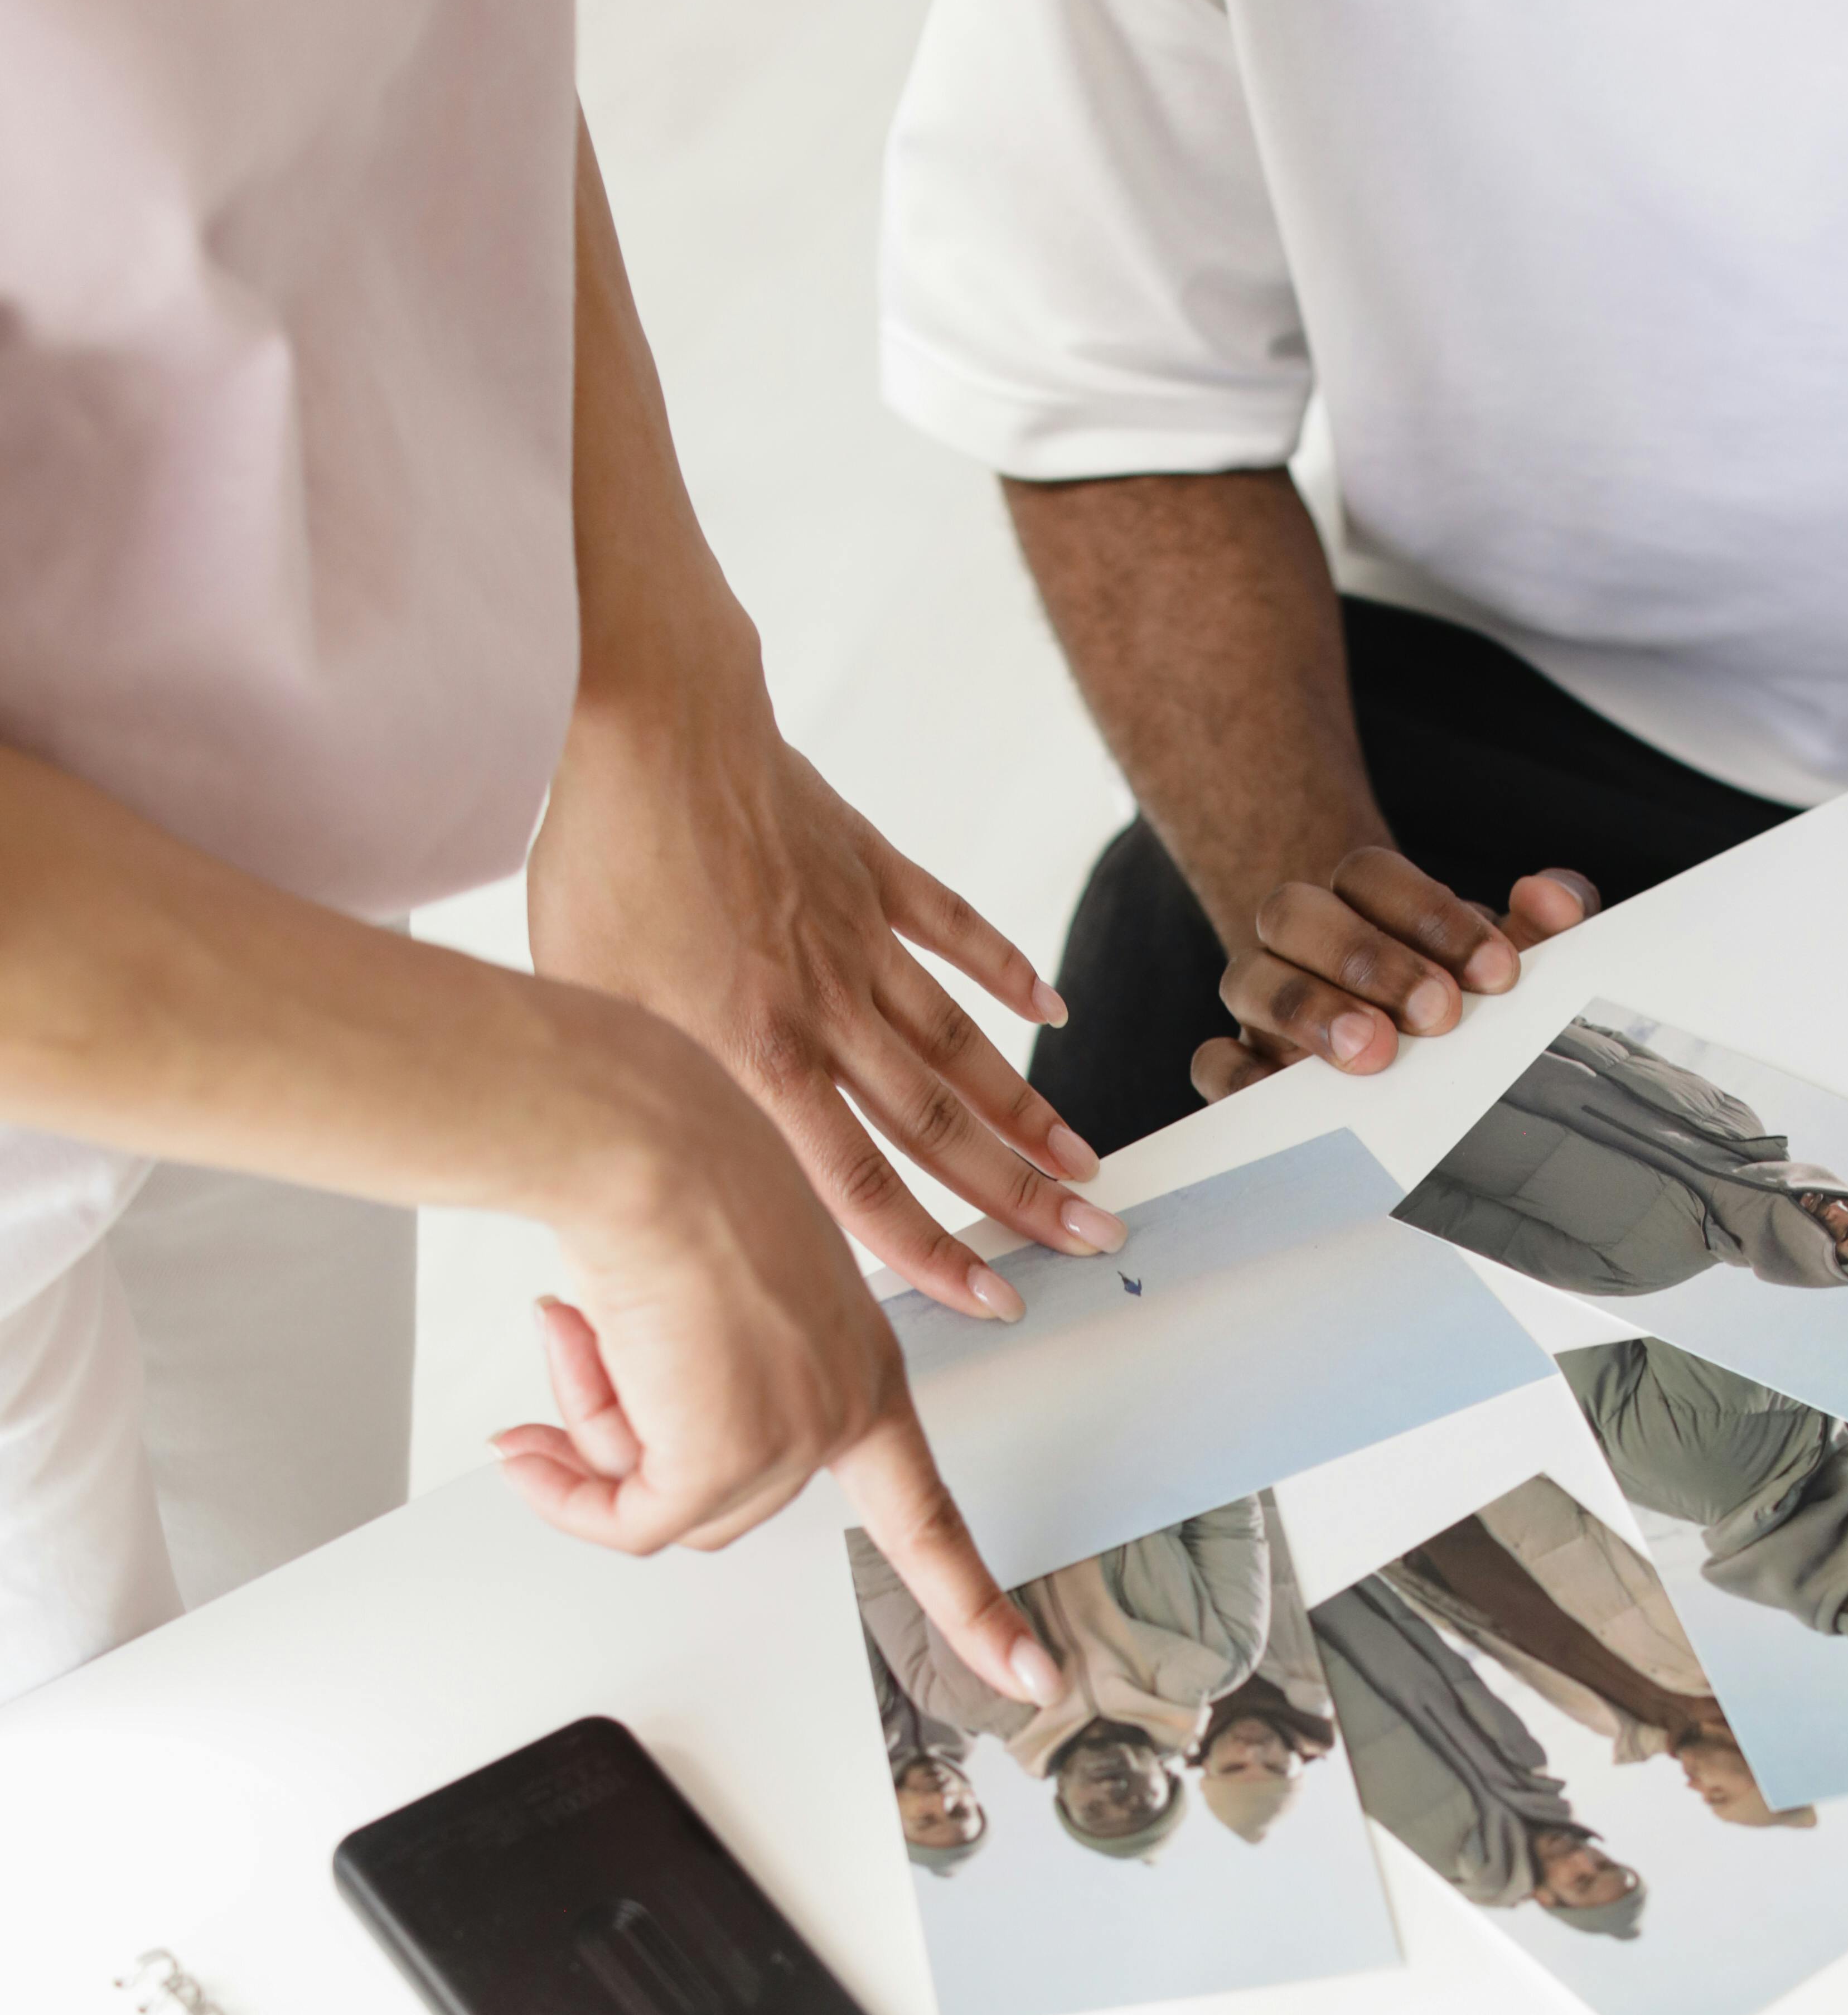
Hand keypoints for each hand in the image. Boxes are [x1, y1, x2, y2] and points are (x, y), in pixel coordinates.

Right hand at [491, 1002, 1059, 1703]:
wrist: (641, 1140)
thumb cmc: (671, 1174)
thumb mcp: (706, 1294)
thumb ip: (687, 1389)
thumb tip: (601, 1461)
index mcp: (860, 1365)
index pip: (931, 1515)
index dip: (975, 1603)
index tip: (1034, 1676)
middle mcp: (842, 1405)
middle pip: (727, 1501)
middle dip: (627, 1444)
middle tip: (580, 1359)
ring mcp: (792, 1434)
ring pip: (669, 1508)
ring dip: (594, 1439)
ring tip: (580, 1335)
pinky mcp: (723, 1453)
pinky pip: (627, 1520)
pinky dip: (569, 1489)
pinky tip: (535, 1426)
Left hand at [528, 667, 1123, 1320]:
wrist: (638, 718)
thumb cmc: (597, 864)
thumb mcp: (591, 1014)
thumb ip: (648, 1100)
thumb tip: (656, 1186)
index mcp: (755, 1057)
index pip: (859, 1185)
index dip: (932, 1253)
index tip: (992, 1297)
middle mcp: (823, 1010)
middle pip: (937, 1126)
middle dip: (1019, 1195)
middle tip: (1089, 1237)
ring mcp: (856, 936)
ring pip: (959, 1044)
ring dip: (1027, 1110)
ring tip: (1082, 1161)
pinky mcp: (866, 867)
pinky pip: (953, 927)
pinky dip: (1007, 969)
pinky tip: (1053, 1010)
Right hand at [1191, 849, 1597, 1102]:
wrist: (1413, 1068)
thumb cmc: (1461, 1002)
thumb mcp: (1511, 962)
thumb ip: (1548, 924)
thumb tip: (1551, 899)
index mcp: (1361, 901)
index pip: (1371, 875)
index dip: (1432, 915)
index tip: (1498, 975)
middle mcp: (1300, 940)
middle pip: (1294, 910)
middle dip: (1367, 958)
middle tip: (1438, 1014)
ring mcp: (1261, 1002)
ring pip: (1247, 977)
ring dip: (1307, 1009)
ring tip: (1373, 1052)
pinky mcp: (1240, 1067)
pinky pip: (1210, 1061)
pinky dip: (1237, 1074)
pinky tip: (1286, 1093)